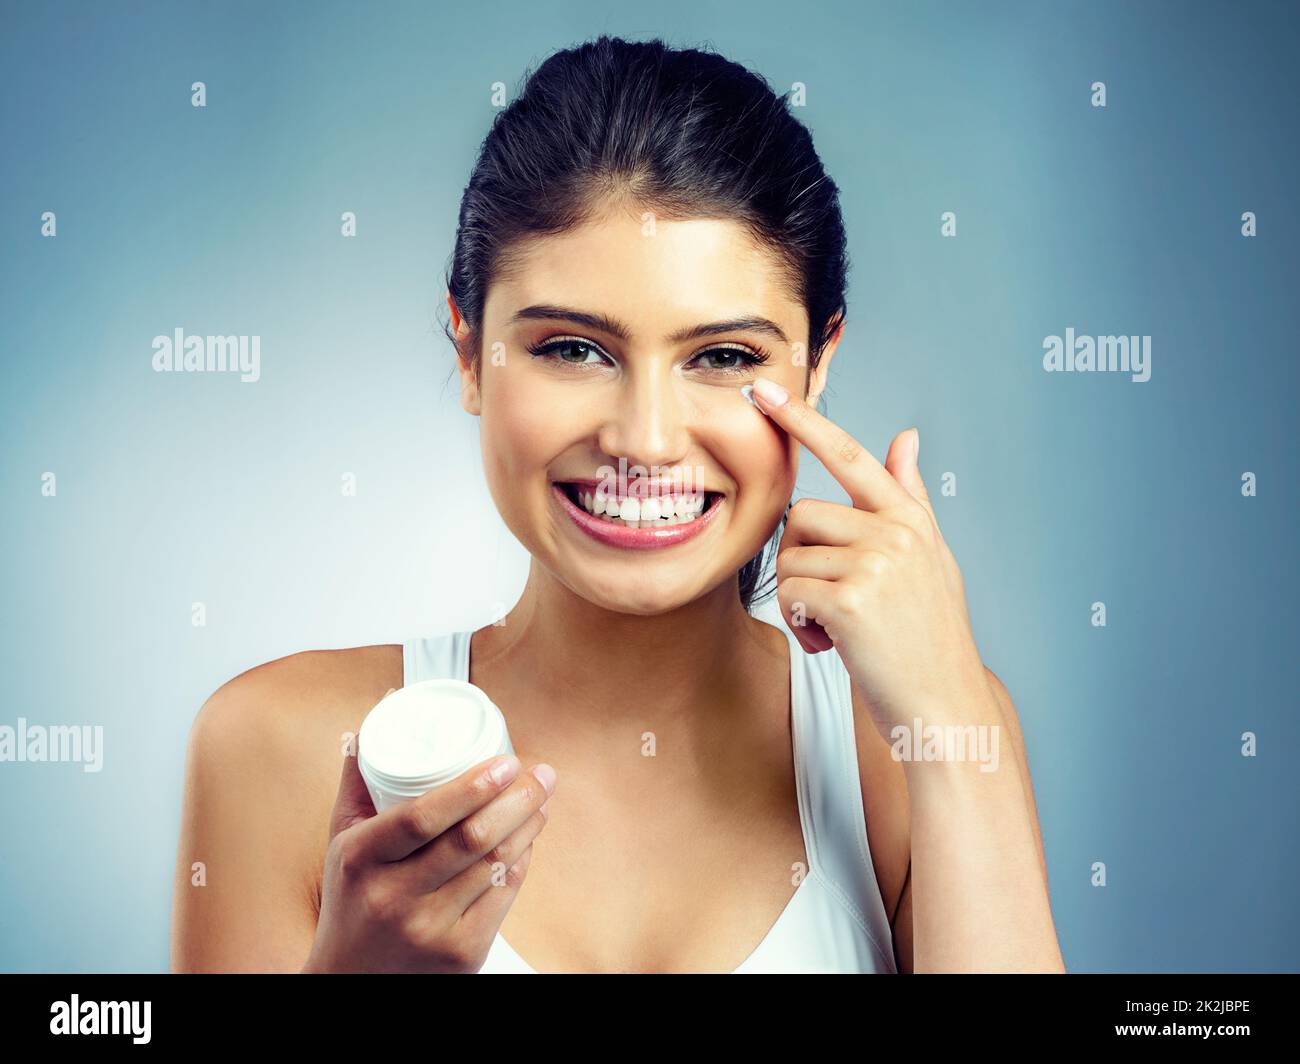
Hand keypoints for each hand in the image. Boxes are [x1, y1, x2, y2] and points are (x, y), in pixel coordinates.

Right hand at [302, 749, 554, 972]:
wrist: (352, 983)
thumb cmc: (352, 898)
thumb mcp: (342, 839)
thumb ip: (359, 780)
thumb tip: (375, 718)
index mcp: (362, 859)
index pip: (423, 816)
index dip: (472, 786)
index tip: (507, 761)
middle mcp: (394, 897)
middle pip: (472, 838)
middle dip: (519, 798)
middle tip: (541, 773)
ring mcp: (430, 929)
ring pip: (496, 865)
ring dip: (529, 825)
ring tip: (540, 799)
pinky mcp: (461, 955)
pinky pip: (505, 895)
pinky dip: (523, 860)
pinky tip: (528, 839)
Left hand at [748, 377, 992, 737]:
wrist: (943, 706)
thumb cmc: (928, 637)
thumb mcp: (928, 560)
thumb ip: (909, 498)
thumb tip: (906, 436)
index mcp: (908, 518)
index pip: (848, 454)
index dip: (803, 419)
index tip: (763, 389)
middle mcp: (896, 532)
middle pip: (802, 517)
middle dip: (802, 562)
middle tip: (835, 603)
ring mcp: (876, 564)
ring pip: (790, 559)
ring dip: (800, 599)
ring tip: (841, 628)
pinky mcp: (852, 600)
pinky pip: (790, 594)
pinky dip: (801, 626)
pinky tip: (834, 645)